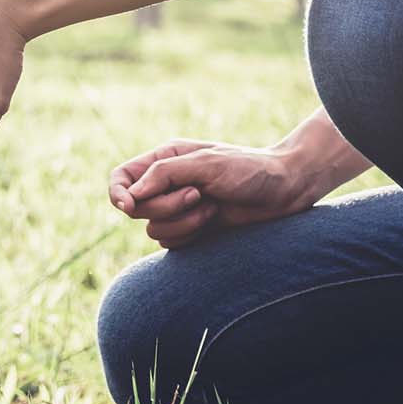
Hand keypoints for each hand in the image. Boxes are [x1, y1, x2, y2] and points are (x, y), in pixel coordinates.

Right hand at [108, 140, 318, 248]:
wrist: (285, 190)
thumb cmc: (249, 169)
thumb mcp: (206, 163)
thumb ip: (164, 174)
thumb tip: (131, 195)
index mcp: (164, 160)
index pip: (121, 178)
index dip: (117, 194)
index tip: (129, 206)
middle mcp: (165, 185)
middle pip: (136, 208)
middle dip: (166, 207)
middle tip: (197, 196)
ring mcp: (177, 209)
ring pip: (153, 229)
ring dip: (183, 223)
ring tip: (212, 208)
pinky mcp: (190, 230)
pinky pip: (170, 243)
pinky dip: (190, 235)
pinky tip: (214, 221)